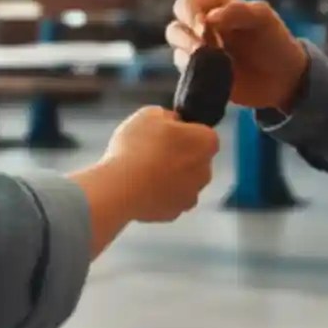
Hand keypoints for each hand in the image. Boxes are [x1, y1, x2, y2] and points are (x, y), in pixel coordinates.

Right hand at [70, 106, 219, 256]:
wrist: (121, 188)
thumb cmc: (138, 146)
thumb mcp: (150, 114)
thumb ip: (168, 116)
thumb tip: (173, 122)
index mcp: (206, 142)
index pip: (202, 133)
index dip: (183, 132)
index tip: (163, 133)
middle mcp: (206, 170)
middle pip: (194, 159)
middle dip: (178, 156)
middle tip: (151, 151)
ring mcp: (191, 195)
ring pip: (182, 182)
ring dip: (169, 177)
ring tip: (142, 172)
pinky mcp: (174, 213)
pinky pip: (169, 199)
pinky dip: (158, 195)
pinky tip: (140, 188)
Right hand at [167, 0, 308, 111]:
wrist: (285, 78)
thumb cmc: (275, 41)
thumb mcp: (263, 18)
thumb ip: (237, 11)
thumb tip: (209, 18)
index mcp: (215, 7)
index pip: (188, 3)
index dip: (190, 13)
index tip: (204, 26)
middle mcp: (203, 27)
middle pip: (176, 26)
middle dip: (186, 36)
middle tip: (205, 46)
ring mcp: (201, 51)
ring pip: (177, 49)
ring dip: (189, 53)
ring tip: (212, 59)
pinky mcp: (202, 73)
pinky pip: (186, 70)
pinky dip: (195, 70)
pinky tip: (215, 73)